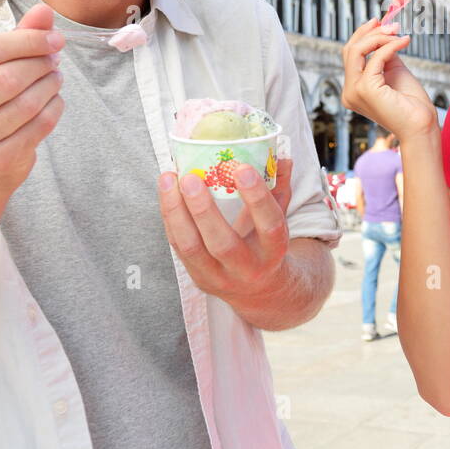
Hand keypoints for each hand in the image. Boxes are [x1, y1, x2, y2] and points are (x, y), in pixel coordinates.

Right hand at [0, 3, 64, 196]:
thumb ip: (14, 41)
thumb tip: (44, 10)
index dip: (25, 40)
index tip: (53, 38)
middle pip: (5, 78)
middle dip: (39, 63)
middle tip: (55, 59)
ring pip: (25, 104)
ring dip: (50, 85)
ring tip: (56, 78)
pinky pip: (37, 127)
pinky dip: (54, 108)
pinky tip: (54, 100)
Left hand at [158, 157, 294, 300]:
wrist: (260, 292)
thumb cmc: (267, 244)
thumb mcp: (279, 217)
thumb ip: (280, 187)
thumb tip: (283, 156)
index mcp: (274, 251)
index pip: (269, 226)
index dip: (257, 198)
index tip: (242, 169)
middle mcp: (247, 269)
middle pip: (223, 244)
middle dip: (204, 210)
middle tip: (191, 177)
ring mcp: (219, 277)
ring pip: (192, 248)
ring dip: (176, 211)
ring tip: (169, 179)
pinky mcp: (198, 277)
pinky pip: (179, 246)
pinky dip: (171, 217)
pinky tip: (166, 191)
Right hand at [341, 17, 437, 139]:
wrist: (420, 125)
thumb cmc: (410, 103)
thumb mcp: (393, 71)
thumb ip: (384, 55)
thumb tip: (382, 33)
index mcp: (353, 89)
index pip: (349, 55)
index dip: (362, 35)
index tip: (378, 22)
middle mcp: (349, 92)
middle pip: (349, 50)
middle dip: (370, 32)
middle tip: (391, 25)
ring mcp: (354, 91)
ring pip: (357, 50)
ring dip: (379, 37)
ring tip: (398, 33)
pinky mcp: (365, 89)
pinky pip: (376, 57)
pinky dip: (391, 46)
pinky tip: (404, 42)